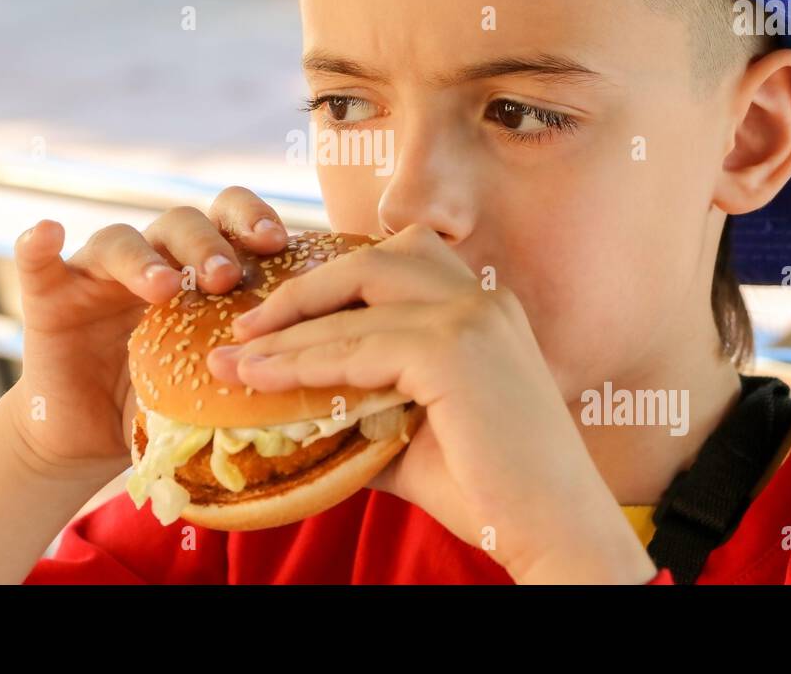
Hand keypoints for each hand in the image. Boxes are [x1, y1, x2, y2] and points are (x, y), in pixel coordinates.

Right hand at [6, 187, 289, 482]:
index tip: (279, 243)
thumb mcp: (210, 383)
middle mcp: (151, 259)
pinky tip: (46, 233)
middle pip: (180, 223)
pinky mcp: (49, 298)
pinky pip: (38, 263)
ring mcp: (96, 275)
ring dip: (143, 258)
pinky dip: (37, 246)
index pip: (229, 219)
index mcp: (198, 268)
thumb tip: (299, 383)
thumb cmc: (162, 400)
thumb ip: (244, 367)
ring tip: (163, 287)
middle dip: (206, 244)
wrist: (91, 435)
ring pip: (120, 241)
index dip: (254, 219)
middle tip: (225, 277)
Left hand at [206, 223, 656, 582]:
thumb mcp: (411, 434)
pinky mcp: (455, 349)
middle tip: (248, 325)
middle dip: (303, 288)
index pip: (391, 271)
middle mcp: (481, 297)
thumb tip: (289, 412)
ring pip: (356, 301)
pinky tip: (269, 377)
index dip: (326, 289)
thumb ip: (360, 408)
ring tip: (238, 357)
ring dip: (290, 328)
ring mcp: (473, 316)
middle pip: (373, 259)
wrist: (552, 530)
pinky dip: (307, 360)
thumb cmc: (489, 490)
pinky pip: (358, 344)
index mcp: (481, 307)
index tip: (271, 322)